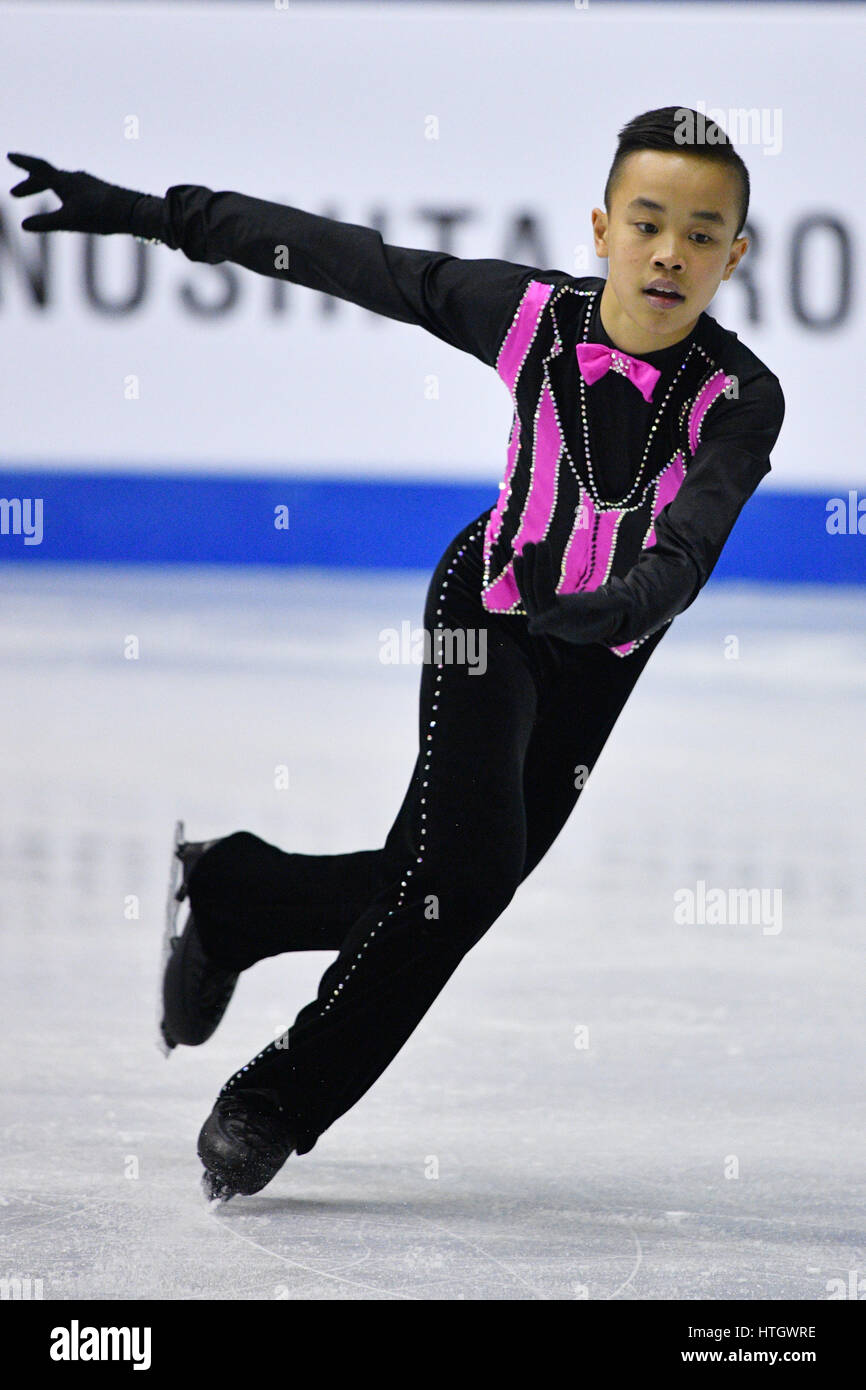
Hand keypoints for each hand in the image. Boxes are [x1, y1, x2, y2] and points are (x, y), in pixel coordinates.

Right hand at [7, 152, 144, 234]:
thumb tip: (23, 225)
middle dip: (30, 185)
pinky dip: (62, 193)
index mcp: (64, 181)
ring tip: (38, 195)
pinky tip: (68, 203)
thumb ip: (46, 223)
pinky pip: (74, 189)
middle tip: (15, 194)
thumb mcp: (69, 221)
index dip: (23, 162)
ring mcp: (88, 184)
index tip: (9, 155)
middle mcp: (75, 178)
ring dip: (46, 188)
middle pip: (47, 177)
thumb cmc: (100, 215)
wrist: (133, 211)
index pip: (38, 168)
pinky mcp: (99, 192)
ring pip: (61, 183)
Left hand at [512, 538, 630, 643]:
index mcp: (564, 621)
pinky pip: (524, 584)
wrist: (581, 626)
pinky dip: (522, 570)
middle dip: (538, 566)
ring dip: (529, 563)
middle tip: (538, 543)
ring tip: (529, 543)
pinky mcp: (530, 601)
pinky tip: (519, 556)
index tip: (532, 628)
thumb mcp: (611, 608)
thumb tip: (630, 600)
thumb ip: (619, 602)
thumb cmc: (598, 615)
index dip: (545, 623)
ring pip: (528, 585)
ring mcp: (534, 609)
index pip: (553, 620)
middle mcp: (545, 617)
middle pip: (538, 590)